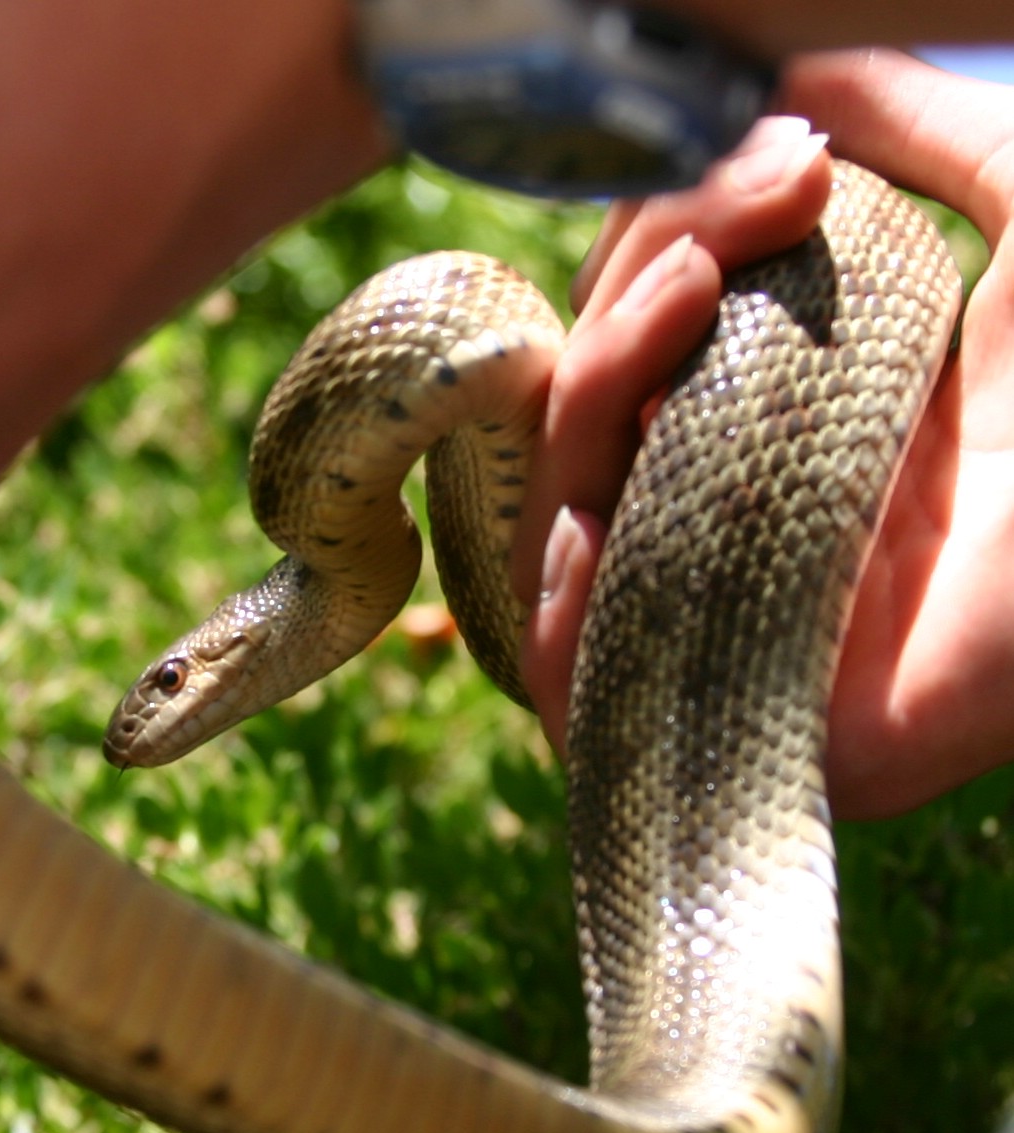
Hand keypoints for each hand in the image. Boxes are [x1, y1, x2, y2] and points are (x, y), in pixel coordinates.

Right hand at [519, 51, 1013, 818]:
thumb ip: (935, 139)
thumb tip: (803, 66)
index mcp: (787, 447)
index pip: (659, 347)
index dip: (677, 236)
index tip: (773, 142)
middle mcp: (719, 530)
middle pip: (604, 399)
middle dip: (658, 261)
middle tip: (768, 171)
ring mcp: (688, 618)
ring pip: (570, 476)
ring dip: (616, 338)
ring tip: (708, 254)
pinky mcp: (671, 702)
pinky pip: (561, 597)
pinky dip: (590, 445)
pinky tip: (663, 347)